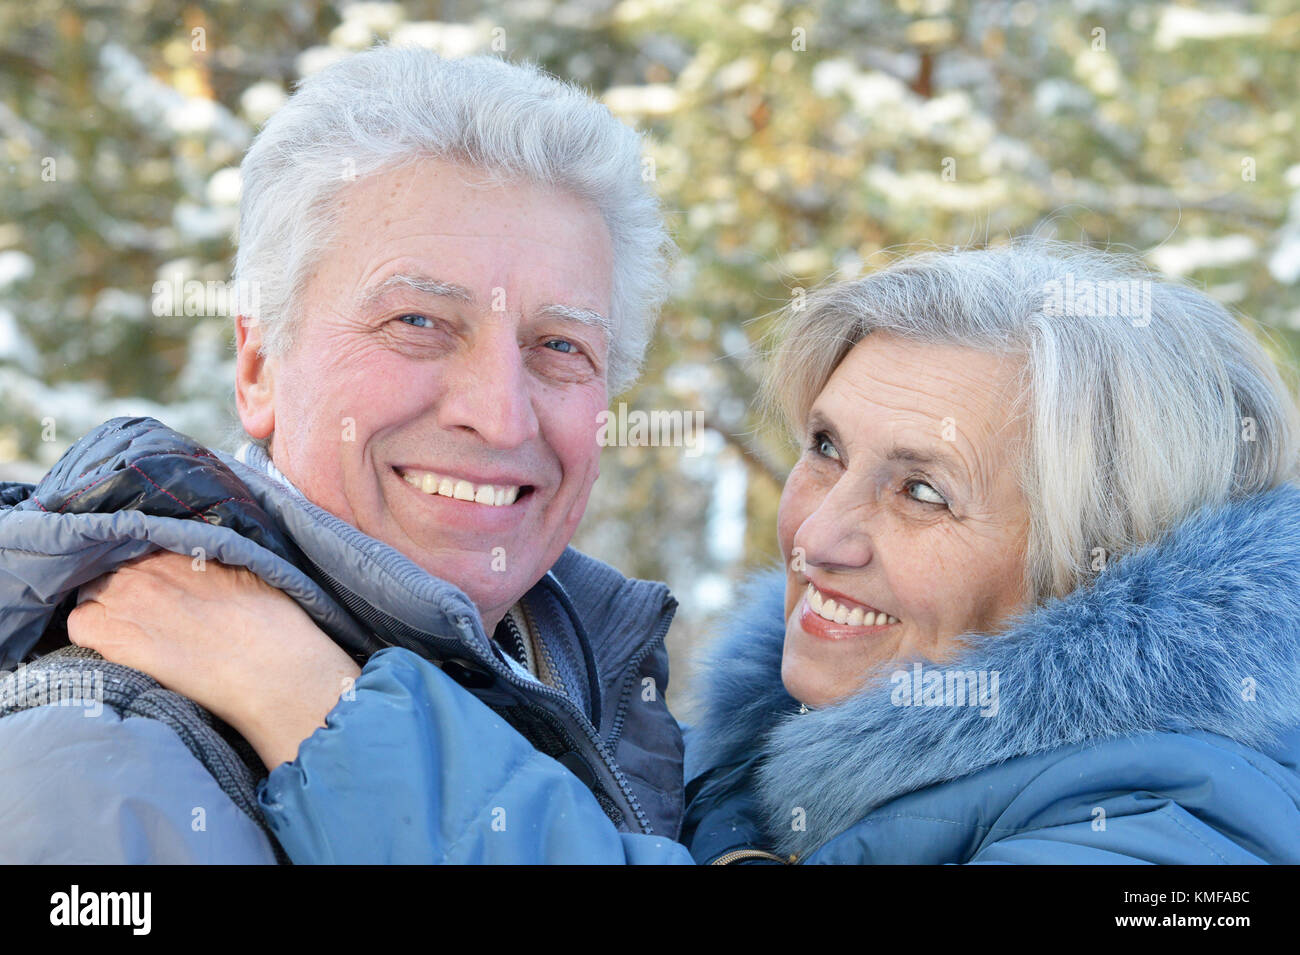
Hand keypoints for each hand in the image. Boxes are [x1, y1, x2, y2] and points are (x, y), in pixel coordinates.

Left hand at [69, 549, 361, 769]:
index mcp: (182, 546)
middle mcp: (148, 566)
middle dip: (121, 583)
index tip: (155, 582)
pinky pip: (79, 625)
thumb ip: (217, 558)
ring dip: (103, 606)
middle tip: (144, 608)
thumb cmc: (276, 624)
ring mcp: (128, 599)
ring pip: (89, 593)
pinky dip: (91, 632)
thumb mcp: (252, 569)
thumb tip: (205, 560)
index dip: (142, 563)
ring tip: (131, 628)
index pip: (138, 541)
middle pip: (110, 566)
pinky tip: (116, 646)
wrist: (274, 668)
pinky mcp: (116, 637)